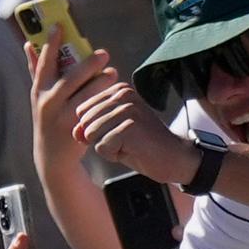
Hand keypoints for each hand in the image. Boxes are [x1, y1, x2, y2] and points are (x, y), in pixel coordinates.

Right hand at [25, 27, 115, 161]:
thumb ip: (35, 70)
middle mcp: (47, 102)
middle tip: (103, 53)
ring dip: (100, 82)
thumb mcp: (39, 96)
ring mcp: (61, 117)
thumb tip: (29, 44)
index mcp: (38, 90)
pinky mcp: (75, 130)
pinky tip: (114, 94)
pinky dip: (103, 101)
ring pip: (84, 96)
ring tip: (113, 73)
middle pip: (69, 79)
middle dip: (87, 64)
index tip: (59, 25)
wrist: (52, 156)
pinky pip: (92, 111)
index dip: (50, 43)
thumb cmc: (48, 118)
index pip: (44, 63)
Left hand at [74, 82, 203, 184]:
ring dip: (106, 147)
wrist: (172, 157)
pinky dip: (113, 155)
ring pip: (91, 134)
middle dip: (99, 139)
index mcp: (118, 90)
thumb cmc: (140, 145)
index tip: (119, 131)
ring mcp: (127, 109)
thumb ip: (89, 128)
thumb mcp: (110, 132)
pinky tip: (132, 150)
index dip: (95, 129)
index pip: (82, 111)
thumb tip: (75, 132)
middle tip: (124, 140)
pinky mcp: (129, 126)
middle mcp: (123, 94)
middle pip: (85, 123)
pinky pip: (102, 147)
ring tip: (128, 144)